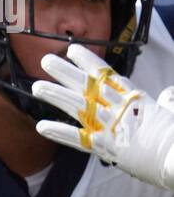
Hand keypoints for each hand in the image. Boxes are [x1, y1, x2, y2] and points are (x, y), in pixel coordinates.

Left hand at [32, 43, 173, 189]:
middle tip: (45, 60)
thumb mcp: (171, 112)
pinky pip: (77, 138)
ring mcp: (109, 126)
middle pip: (87, 86)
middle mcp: (118, 107)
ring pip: (77, 106)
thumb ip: (167, 101)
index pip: (108, 74)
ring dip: (56, 96)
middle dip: (65, 72)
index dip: (88, 61)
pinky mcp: (105, 147)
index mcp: (135, 97)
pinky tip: (41, 126)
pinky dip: (59, 132)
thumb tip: (169, 94)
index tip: (72, 50)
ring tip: (36, 87)